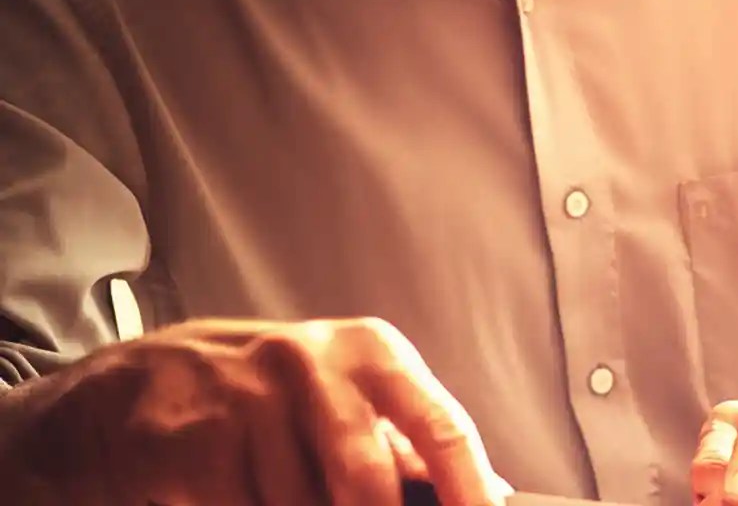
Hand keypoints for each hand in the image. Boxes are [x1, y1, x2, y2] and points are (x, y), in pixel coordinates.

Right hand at [1, 318, 509, 505]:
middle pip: (366, 485)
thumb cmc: (269, 392)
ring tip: (277, 491)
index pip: (442, 429)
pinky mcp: (192, 445)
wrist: (143, 381)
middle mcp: (315, 366)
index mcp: (372, 354)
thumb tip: (487, 488)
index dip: (469, 491)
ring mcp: (249, 402)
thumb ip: (410, 438)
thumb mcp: (348, 392)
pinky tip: (236, 494)